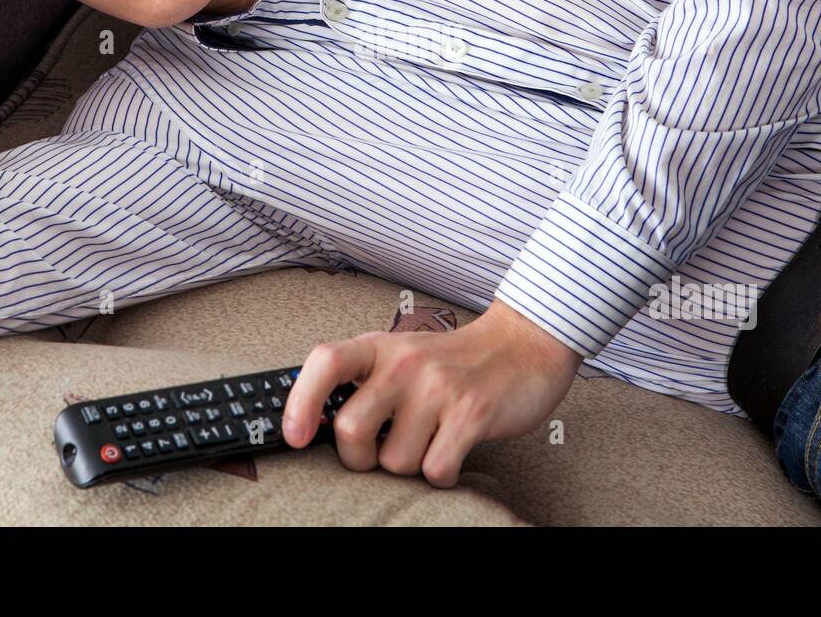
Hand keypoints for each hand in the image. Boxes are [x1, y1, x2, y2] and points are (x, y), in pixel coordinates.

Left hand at [282, 299, 583, 487]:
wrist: (524, 344)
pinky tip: (452, 451)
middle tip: (380, 451)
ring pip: (395, 461)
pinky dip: (441, 475)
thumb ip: (364, 379)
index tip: (296, 437)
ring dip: (410, 465)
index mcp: (381, 346)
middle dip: (360, 458)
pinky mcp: (473, 413)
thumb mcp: (403, 354)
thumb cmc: (454, 360)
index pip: (325, 363)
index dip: (300, 402)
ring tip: (430, 440)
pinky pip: (435, 471)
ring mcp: (440, 387)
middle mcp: (406, 363)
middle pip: (350, 430)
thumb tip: (316, 426)